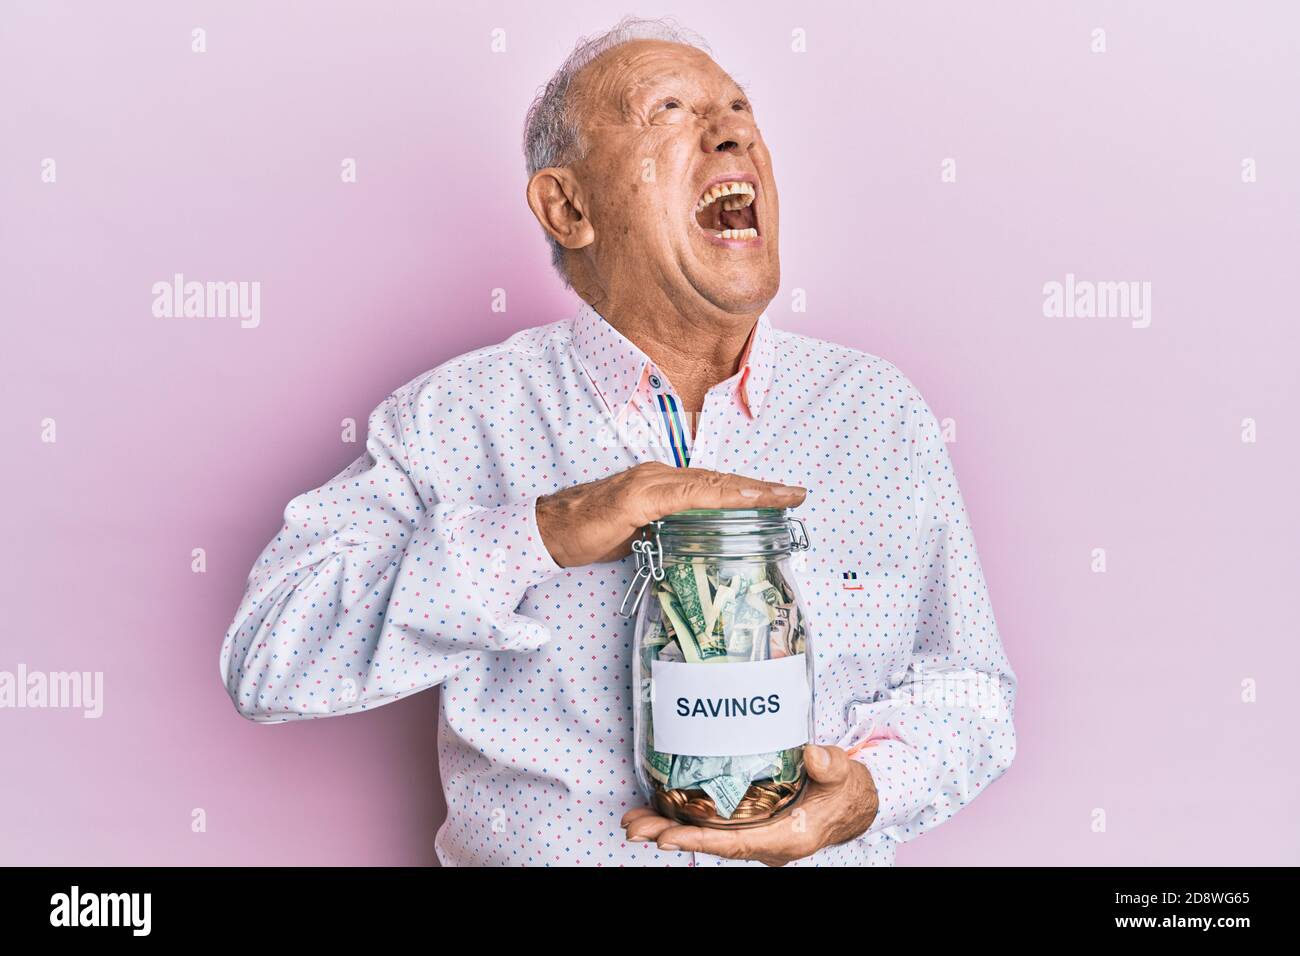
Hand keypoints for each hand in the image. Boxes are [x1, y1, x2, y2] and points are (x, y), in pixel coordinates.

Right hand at [535, 461, 804, 567]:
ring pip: (710, 484)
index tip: (784, 497)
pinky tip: (740, 501)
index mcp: (663, 484)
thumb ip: (668, 533)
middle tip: (798, 495)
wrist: (546, 531)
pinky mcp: (639, 497)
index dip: (751, 492)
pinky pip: (687, 495)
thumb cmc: (588, 533)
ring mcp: (650, 483)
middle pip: (720, 481)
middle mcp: (660, 475)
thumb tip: (695, 547)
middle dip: (761, 489)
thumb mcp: (639, 535)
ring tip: (782, 497)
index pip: (715, 487)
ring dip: (749, 491)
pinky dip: (718, 497)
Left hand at [620, 744, 878, 865]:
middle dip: (669, 835)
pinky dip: (681, 818)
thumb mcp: (844, 775)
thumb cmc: (845, 791)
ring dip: (667, 828)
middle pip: (710, 842)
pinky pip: (709, 824)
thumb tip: (813, 756)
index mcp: (786, 837)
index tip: (668, 837)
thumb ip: (830, 766)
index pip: (735, 843)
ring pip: (704, 835)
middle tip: (635, 828)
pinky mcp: (747, 821)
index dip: (700, 841)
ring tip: (632, 822)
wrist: (852, 802)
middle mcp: (764, 840)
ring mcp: (753, 833)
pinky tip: (656, 810)